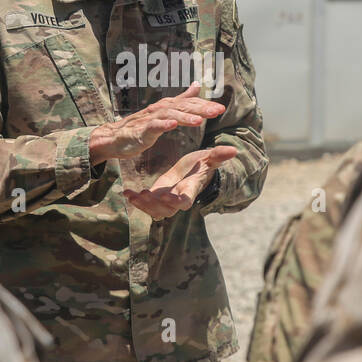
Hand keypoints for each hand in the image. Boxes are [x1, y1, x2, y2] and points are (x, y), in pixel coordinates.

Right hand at [89, 82, 224, 163]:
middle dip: (201, 108)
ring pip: (170, 115)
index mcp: (168, 106)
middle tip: (217, 111)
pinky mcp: (141, 130)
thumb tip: (197, 85)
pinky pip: (153, 126)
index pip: (189, 104)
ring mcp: (150, 119)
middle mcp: (160, 109)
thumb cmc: (141, 125)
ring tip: (199, 121)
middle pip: (183, 107)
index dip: (205, 105)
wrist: (116, 137)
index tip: (221, 108)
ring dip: (184, 117)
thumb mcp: (165, 111)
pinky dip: (163, 125)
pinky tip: (172, 126)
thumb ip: (182, 99)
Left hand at [122, 145, 236, 219]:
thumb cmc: (202, 165)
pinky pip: (145, 205)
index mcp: (190, 190)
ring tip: (132, 195)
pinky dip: (136, 200)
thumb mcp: (209, 158)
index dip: (178, 201)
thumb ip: (219, 155)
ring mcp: (166, 201)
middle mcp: (178, 200)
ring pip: (154, 210)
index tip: (170, 197)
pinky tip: (126, 193)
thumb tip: (234, 150)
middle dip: (155, 205)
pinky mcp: (156, 198)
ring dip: (143, 205)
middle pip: (167, 210)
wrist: (193, 172)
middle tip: (144, 195)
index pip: (185, 201)